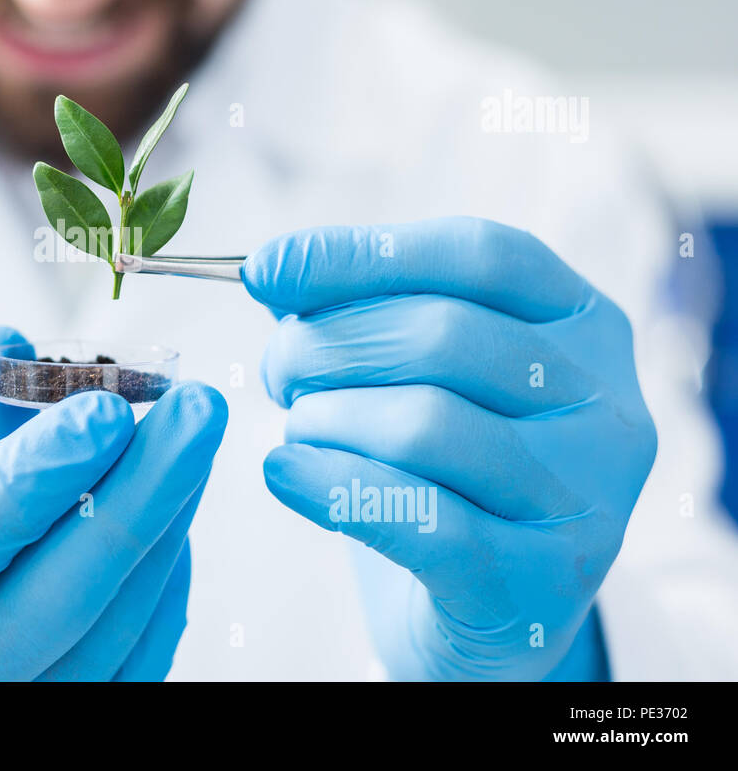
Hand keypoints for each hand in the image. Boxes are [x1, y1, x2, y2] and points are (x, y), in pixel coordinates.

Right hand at [0, 326, 226, 680]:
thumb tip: (12, 342)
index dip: (36, 473)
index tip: (104, 407)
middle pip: (53, 600)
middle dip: (137, 497)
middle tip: (195, 411)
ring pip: (106, 639)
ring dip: (161, 534)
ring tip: (191, 447)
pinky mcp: (57, 734)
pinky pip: (130, 673)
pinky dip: (161, 594)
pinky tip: (175, 522)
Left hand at [243, 217, 655, 679]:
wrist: (489, 615)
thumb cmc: (443, 471)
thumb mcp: (417, 375)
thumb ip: (355, 313)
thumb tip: (273, 268)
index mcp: (584, 324)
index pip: (480, 255)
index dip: (361, 254)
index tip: (266, 270)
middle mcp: (605, 403)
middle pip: (443, 335)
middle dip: (327, 346)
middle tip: (278, 373)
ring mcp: (586, 497)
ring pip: (426, 424)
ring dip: (325, 418)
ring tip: (297, 430)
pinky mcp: (542, 581)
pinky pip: (419, 517)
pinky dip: (330, 485)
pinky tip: (284, 474)